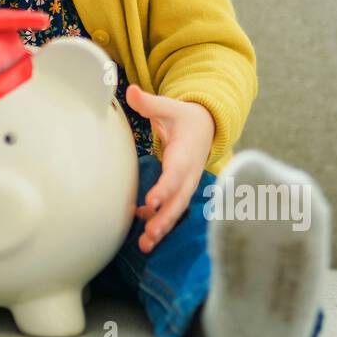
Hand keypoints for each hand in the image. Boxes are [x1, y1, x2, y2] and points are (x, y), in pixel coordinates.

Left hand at [125, 83, 214, 253]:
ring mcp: (187, 185)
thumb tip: (129, 91)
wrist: (206, 127)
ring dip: (162, 228)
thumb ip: (149, 103)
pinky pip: (172, 210)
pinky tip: (142, 231)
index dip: (165, 189)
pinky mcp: (181, 191)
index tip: (151, 202)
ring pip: (176, 210)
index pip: (175, 174)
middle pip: (179, 200)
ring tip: (146, 245)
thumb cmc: (184, 118)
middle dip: (165, 219)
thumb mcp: (169, 107)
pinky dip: (159, 221)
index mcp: (186, 154)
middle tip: (149, 235)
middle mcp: (189, 174)